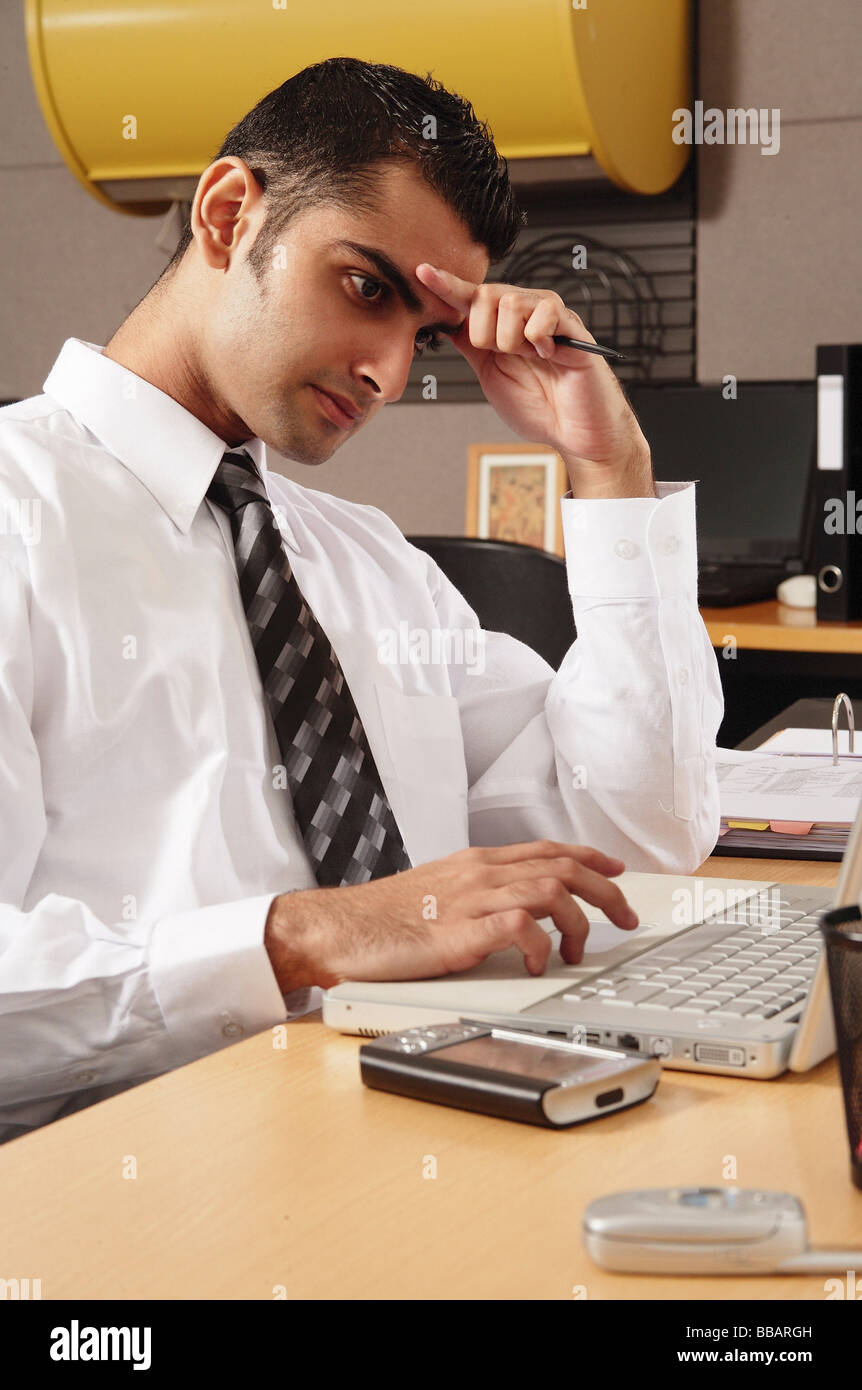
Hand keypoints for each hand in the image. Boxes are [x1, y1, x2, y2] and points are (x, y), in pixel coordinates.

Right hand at [264, 840, 638, 990]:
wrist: (334, 929)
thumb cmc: (380, 919)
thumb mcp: (436, 893)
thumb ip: (476, 895)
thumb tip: (516, 913)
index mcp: (475, 862)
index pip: (548, 848)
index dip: (591, 857)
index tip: (617, 870)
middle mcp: (479, 873)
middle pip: (563, 865)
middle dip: (607, 890)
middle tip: (627, 916)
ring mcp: (470, 901)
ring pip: (552, 891)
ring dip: (580, 922)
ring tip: (578, 951)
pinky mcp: (459, 934)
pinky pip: (521, 927)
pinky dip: (542, 945)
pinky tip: (540, 963)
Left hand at [415, 262, 653, 497]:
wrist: (573, 432)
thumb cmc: (538, 406)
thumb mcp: (490, 374)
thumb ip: (470, 345)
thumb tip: (444, 322)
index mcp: (503, 324)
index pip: (470, 298)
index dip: (447, 285)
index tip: (421, 272)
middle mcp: (525, 313)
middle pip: (484, 296)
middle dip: (485, 335)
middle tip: (509, 358)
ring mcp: (549, 316)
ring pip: (510, 304)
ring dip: (513, 342)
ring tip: (533, 359)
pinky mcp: (572, 325)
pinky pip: (544, 313)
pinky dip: (539, 338)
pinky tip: (550, 354)